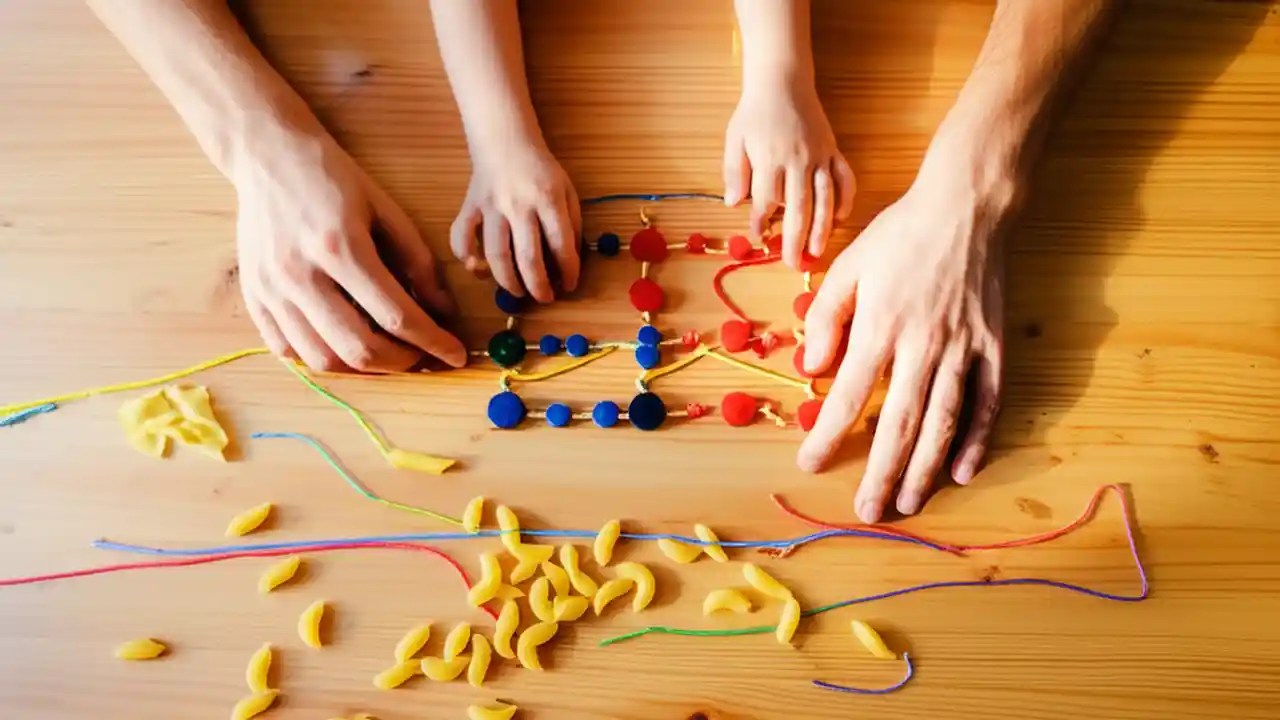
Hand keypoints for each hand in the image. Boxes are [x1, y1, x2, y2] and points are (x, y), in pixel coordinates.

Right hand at [234, 127, 465, 371]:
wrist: (266, 155)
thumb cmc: (332, 179)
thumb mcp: (385, 208)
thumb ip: (417, 261)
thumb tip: (442, 311)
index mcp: (340, 247)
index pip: (395, 315)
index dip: (432, 342)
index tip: (455, 355)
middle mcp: (301, 275)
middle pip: (358, 349)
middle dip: (401, 362)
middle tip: (421, 355)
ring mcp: (270, 290)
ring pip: (322, 360)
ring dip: (362, 368)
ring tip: (385, 352)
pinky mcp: (252, 296)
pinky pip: (288, 350)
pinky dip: (322, 358)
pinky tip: (343, 344)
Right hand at [450, 140, 581, 302]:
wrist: (505, 141)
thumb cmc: (541, 170)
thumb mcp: (567, 190)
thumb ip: (571, 224)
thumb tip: (570, 262)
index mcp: (548, 199)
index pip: (561, 245)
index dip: (568, 272)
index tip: (569, 286)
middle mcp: (519, 205)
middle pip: (528, 258)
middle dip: (538, 286)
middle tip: (545, 298)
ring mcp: (491, 207)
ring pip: (496, 255)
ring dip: (508, 281)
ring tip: (518, 292)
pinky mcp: (469, 206)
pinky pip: (461, 236)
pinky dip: (465, 256)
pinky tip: (476, 269)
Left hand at [723, 82, 854, 267]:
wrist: (782, 81)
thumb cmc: (754, 113)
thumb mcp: (734, 140)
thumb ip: (734, 172)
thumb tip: (734, 204)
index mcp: (770, 159)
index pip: (766, 201)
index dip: (761, 223)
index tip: (759, 238)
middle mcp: (798, 160)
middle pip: (798, 207)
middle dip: (796, 239)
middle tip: (793, 263)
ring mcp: (819, 156)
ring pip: (824, 198)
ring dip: (822, 227)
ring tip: (818, 252)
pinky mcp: (833, 150)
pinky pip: (845, 178)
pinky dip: (846, 199)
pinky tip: (841, 218)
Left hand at [796, 161, 1010, 521]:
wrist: (968, 205)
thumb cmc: (900, 234)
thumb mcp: (847, 266)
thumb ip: (826, 318)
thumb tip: (812, 368)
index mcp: (881, 324)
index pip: (850, 393)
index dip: (828, 433)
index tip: (810, 464)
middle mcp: (923, 344)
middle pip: (900, 421)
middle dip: (880, 471)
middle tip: (867, 510)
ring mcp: (964, 347)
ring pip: (945, 421)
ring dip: (925, 467)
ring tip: (908, 502)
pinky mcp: (995, 345)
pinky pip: (988, 402)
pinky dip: (977, 439)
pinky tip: (963, 471)